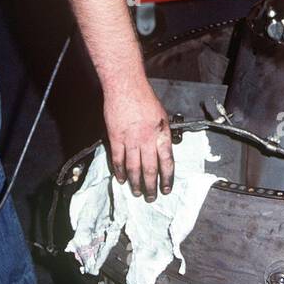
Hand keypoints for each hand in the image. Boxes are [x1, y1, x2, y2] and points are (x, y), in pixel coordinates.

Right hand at [104, 86, 173, 201]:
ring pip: (134, 168)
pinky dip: (120, 171)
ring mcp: (131, 140)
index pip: (167, 161)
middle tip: (151, 197)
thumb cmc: (144, 98)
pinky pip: (118, 160)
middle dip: (151, 186)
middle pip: (150, 169)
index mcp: (161, 134)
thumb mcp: (162, 116)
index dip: (167, 177)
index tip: (167, 188)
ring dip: (136, 183)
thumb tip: (163, 151)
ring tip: (137, 192)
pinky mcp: (116, 138)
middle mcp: (147, 139)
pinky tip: (121, 179)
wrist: (126, 86)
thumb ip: (162, 134)